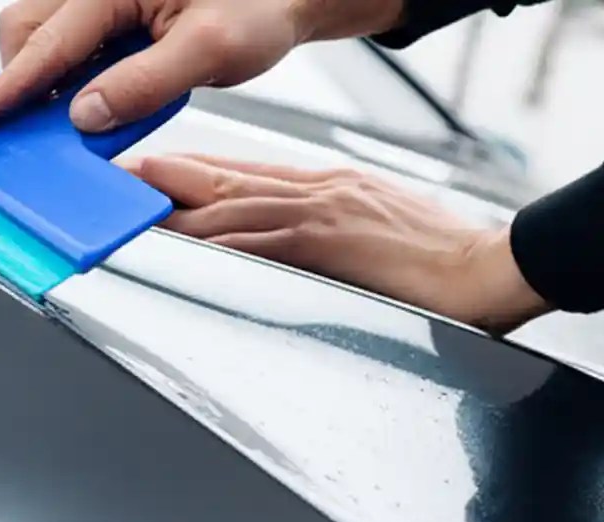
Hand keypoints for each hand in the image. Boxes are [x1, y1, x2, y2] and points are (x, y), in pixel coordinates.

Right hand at [0, 0, 405, 131]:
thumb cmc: (257, 6)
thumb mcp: (210, 50)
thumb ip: (144, 84)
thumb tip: (85, 116)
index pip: (49, 41)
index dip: (11, 86)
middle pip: (29, 32)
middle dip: (26, 82)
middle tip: (39, 134)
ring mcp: (101, 0)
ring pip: (45, 39)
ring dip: (51, 83)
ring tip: (76, 123)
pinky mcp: (111, 17)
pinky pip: (72, 46)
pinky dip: (74, 79)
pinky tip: (100, 105)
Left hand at [121, 155, 551, 332]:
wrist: (485, 269)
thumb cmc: (441, 254)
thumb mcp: (381, 222)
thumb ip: (335, 225)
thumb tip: (304, 239)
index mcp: (329, 186)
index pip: (248, 171)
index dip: (197, 170)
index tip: (157, 171)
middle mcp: (316, 191)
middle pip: (227, 178)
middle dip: (169, 177)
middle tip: (118, 180)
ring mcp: (318, 214)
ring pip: (228, 203)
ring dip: (173, 205)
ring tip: (127, 207)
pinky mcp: (323, 245)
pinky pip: (252, 241)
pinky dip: (209, 241)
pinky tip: (177, 244)